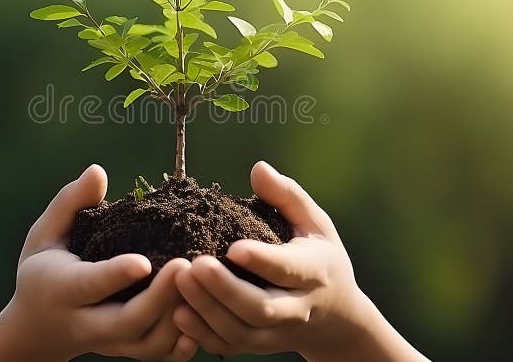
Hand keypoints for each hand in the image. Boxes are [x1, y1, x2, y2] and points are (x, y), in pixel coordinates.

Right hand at [0, 165, 197, 361]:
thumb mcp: (44, 235)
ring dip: (178, 318)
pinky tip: (203, 314)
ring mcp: (110, 343)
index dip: (117, 275)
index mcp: (62, 289)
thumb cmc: (44, 270)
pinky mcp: (128, 351)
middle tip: (187, 265)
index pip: (90, 285)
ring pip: (148, 343)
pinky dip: (183, 342)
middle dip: (160, 297)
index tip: (144, 261)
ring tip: (202, 284)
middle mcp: (86, 323)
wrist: (38, 328)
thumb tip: (98, 171)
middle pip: (127, 321)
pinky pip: (159, 356)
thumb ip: (69, 204)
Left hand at [173, 161, 427, 361]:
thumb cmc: (320, 258)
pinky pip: (228, 347)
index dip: (262, 261)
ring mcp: (276, 333)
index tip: (233, 247)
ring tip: (178, 282)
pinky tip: (177, 312)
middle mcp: (297, 308)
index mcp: (314, 272)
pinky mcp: (257, 346)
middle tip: (194, 266)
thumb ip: (288, 196)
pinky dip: (202, 335)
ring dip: (206, 310)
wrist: (336, 318)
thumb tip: (258, 168)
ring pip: (240, 332)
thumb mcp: (315, 223)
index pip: (289, 269)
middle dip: (225, 289)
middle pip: (260, 308)